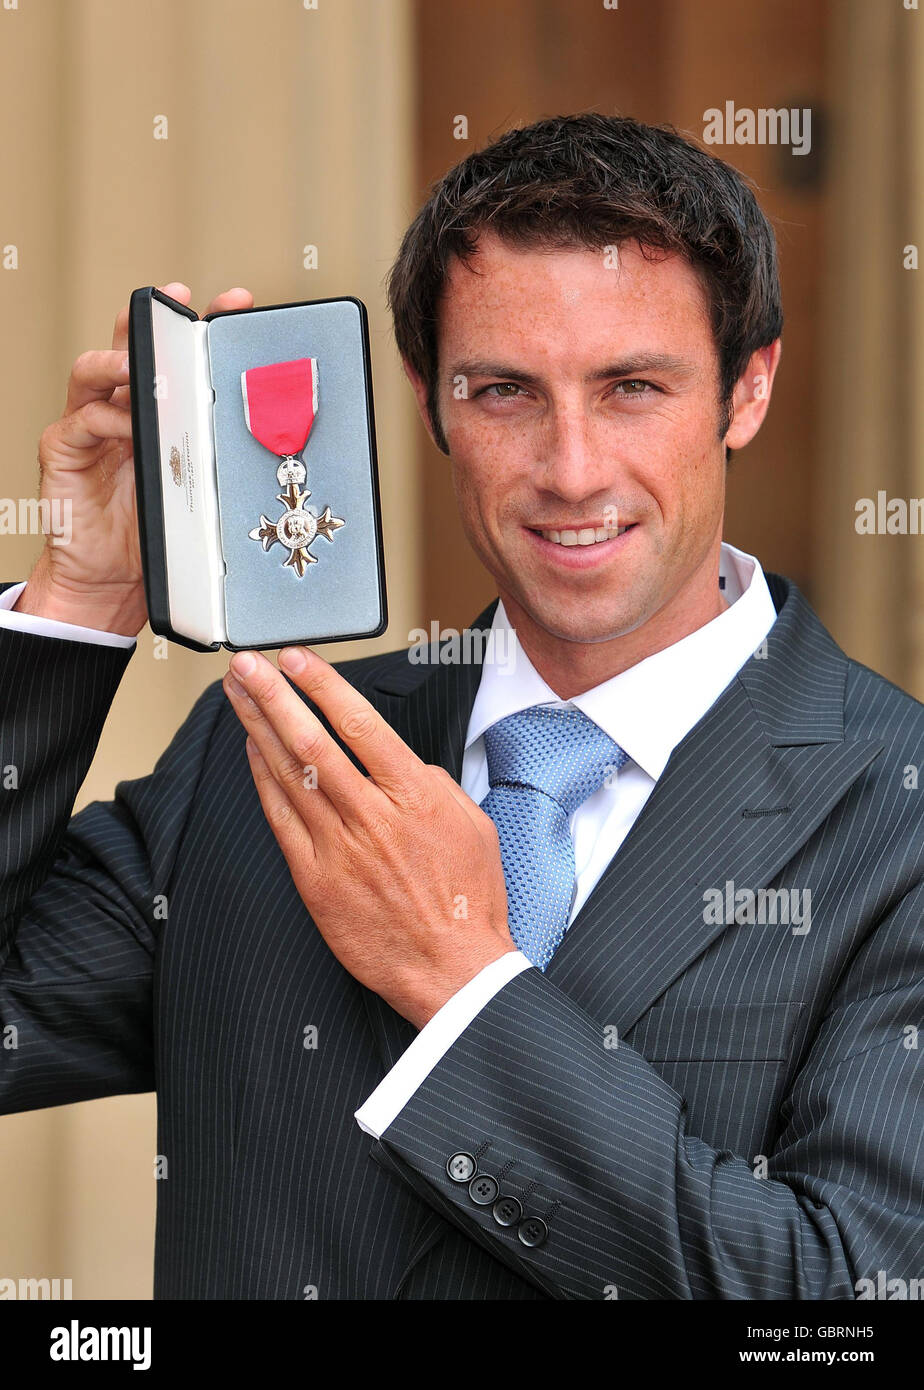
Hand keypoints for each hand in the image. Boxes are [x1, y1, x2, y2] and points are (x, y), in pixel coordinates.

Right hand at [19, 281, 254, 634]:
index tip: (235, 302)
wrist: (112, 582)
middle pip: (131, 346)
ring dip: (118, 359)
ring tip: (143, 360)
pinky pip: (81, 422)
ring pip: (95, 371)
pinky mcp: (65, 452)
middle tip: (182, 303)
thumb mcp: (201, 490)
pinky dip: (105, 418)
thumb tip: (277, 439)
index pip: (177, 356)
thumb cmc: (157, 534)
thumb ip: (218, 457)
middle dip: (157, 319)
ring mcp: (90, 427)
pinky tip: (128, 424)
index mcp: (158, 412)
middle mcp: (121, 409)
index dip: (201, 324)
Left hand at [222, 645, 515, 1028]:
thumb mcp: (472, 824)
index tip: (296, 659)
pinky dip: (263, 781)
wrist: (452, 969)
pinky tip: (252, 753)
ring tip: (238, 696)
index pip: (359, 723)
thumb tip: (402, 762)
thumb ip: (434, 783)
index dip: (321, 684)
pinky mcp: (315, 879)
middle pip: (311, 740)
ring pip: (288, 774)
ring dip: (258, 728)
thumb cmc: (467, 902)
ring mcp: (339, 848)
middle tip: (246, 665)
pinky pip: (281, 819)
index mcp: (415, 796)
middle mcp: (372, 816)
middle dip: (273, 695)